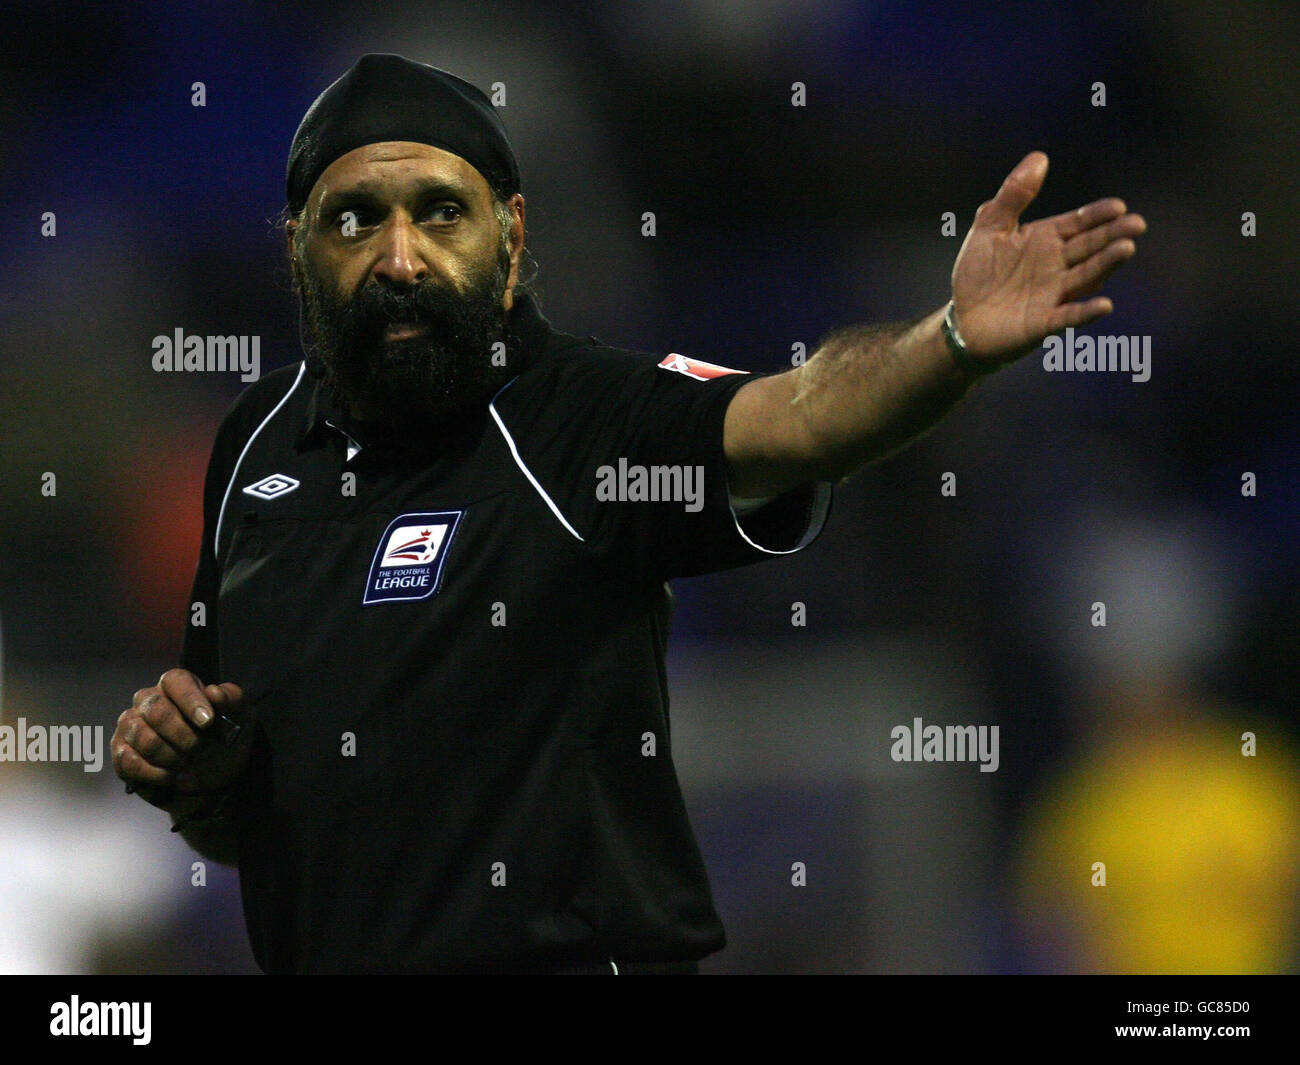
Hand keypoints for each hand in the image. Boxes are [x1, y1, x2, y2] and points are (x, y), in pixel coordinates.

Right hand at [113, 669, 252, 810]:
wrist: (215, 770)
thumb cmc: (224, 733)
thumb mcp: (239, 714)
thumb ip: (231, 698)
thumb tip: (214, 693)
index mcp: (175, 684)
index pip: (176, 681)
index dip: (191, 701)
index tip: (208, 722)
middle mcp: (147, 701)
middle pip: (157, 712)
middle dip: (186, 736)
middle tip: (204, 750)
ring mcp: (130, 726)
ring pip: (145, 740)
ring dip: (174, 757)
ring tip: (192, 764)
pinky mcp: (121, 753)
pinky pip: (130, 762)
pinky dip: (159, 774)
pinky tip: (178, 778)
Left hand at [950, 151, 1145, 364]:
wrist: (962, 320)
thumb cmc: (978, 273)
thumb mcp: (989, 228)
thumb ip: (1013, 196)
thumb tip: (1040, 157)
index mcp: (1047, 239)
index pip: (1079, 223)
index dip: (1098, 215)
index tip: (1118, 206)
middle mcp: (1057, 265)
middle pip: (1090, 247)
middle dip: (1113, 235)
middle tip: (1136, 224)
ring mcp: (1054, 294)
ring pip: (1086, 276)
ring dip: (1106, 264)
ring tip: (1126, 249)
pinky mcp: (1044, 322)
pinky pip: (1069, 316)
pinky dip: (1085, 312)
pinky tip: (1103, 305)